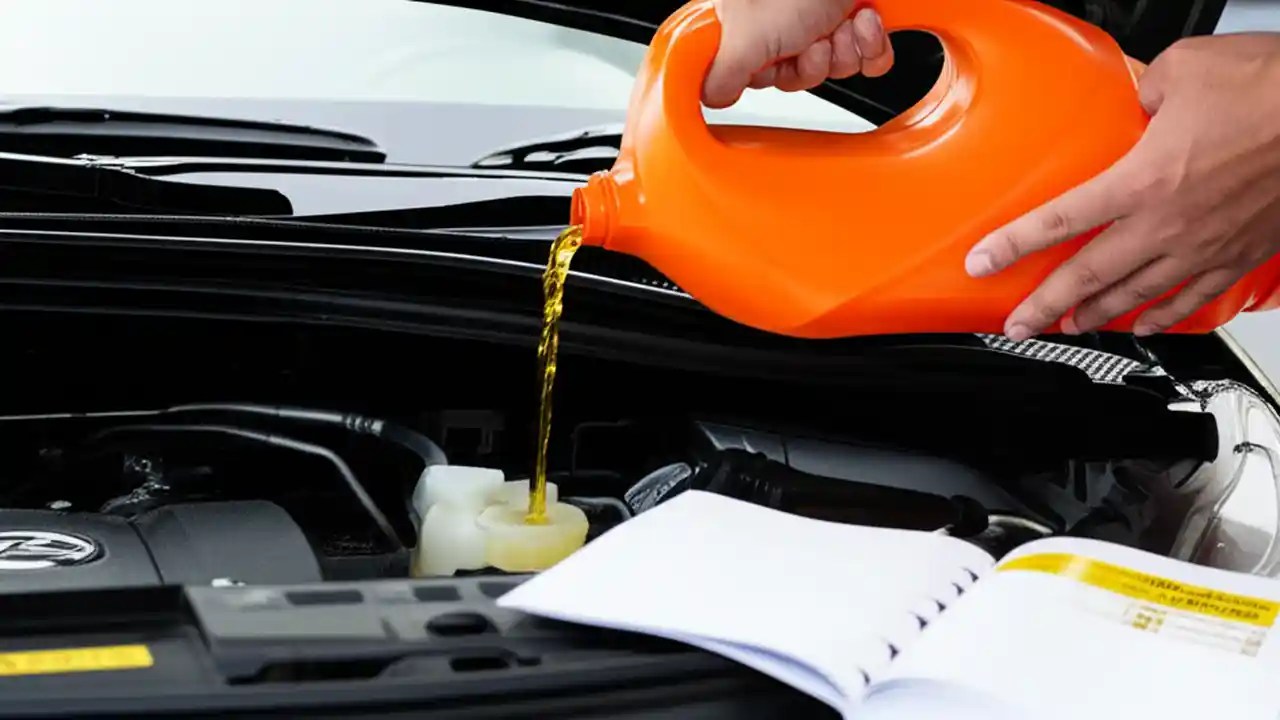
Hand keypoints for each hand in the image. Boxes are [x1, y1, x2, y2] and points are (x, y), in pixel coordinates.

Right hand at [702, 0, 893, 108]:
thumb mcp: (746, 38)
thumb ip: (720, 74)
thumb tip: (709, 96)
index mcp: (751, 22)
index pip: (755, 72)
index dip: (771, 75)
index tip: (775, 64)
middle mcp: (784, 22)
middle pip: (797, 75)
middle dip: (813, 63)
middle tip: (812, 40)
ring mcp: (823, 21)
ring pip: (834, 69)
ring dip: (843, 52)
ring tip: (840, 22)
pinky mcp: (859, 24)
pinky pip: (868, 61)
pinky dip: (870, 47)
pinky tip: (862, 21)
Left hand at [964, 33, 1279, 339]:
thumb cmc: (1272, 88)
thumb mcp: (1184, 71)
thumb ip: (1142, 92)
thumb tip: (1132, 99)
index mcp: (1144, 180)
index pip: (1060, 221)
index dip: (1013, 246)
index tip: (982, 264)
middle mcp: (1169, 224)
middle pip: (1090, 276)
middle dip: (1045, 306)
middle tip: (1017, 325)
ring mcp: (1205, 246)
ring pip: (1138, 295)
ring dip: (1096, 316)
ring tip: (1066, 329)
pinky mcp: (1241, 255)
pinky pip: (1195, 298)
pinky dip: (1165, 317)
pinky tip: (1146, 326)